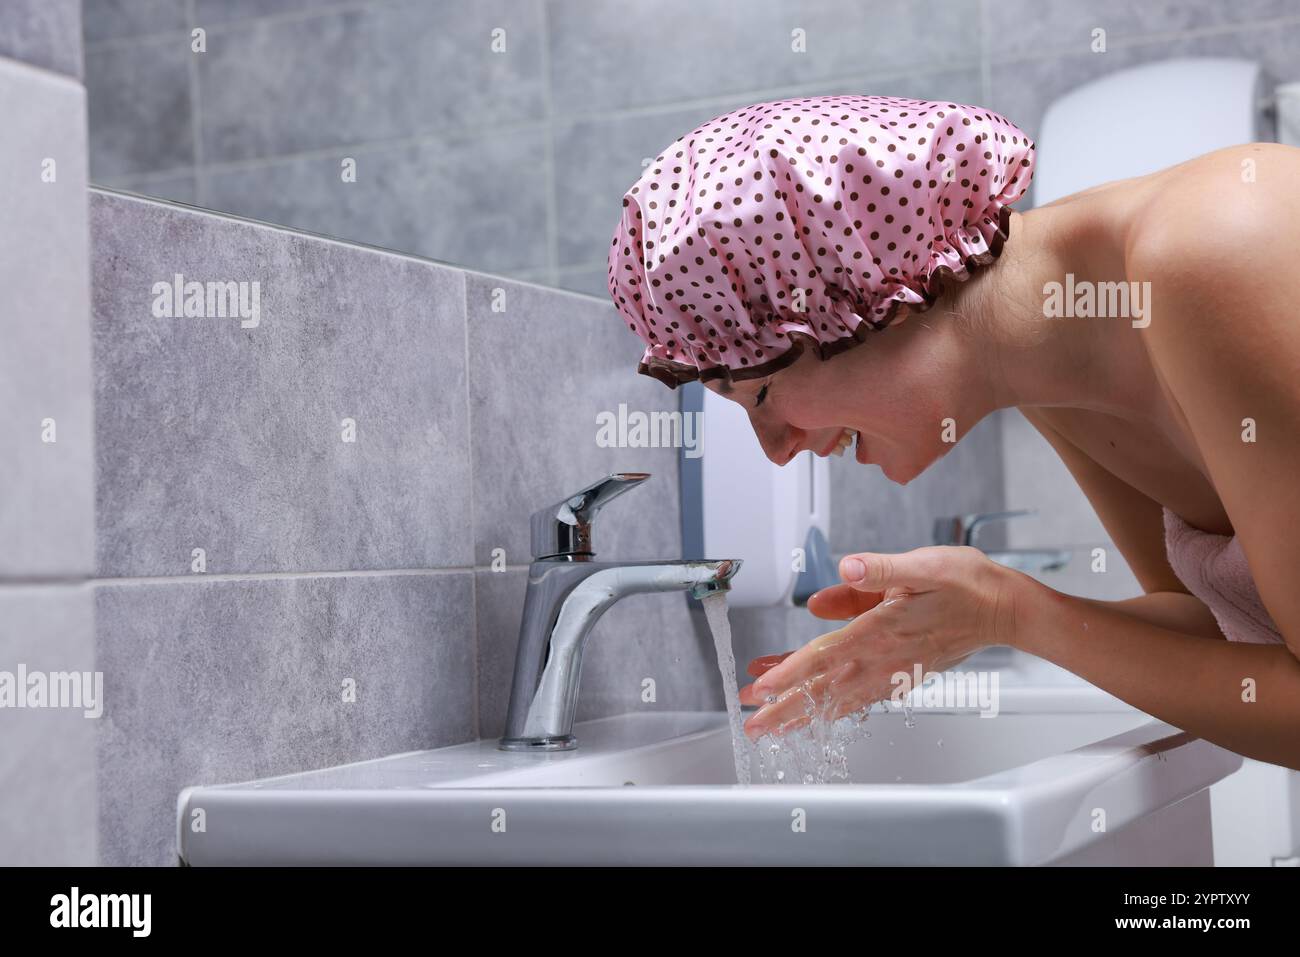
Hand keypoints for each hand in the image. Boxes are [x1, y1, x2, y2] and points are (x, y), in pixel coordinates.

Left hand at [738, 546, 1024, 738]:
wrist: (1004, 609)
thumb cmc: (966, 584)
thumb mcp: (922, 564)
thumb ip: (880, 568)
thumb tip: (847, 567)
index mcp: (881, 629)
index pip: (824, 655)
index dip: (789, 672)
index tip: (760, 688)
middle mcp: (884, 657)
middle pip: (823, 687)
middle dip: (784, 707)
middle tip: (752, 723)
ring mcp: (894, 671)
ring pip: (839, 698)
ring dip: (803, 713)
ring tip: (771, 724)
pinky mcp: (903, 676)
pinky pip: (861, 699)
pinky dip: (834, 709)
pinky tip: (818, 712)